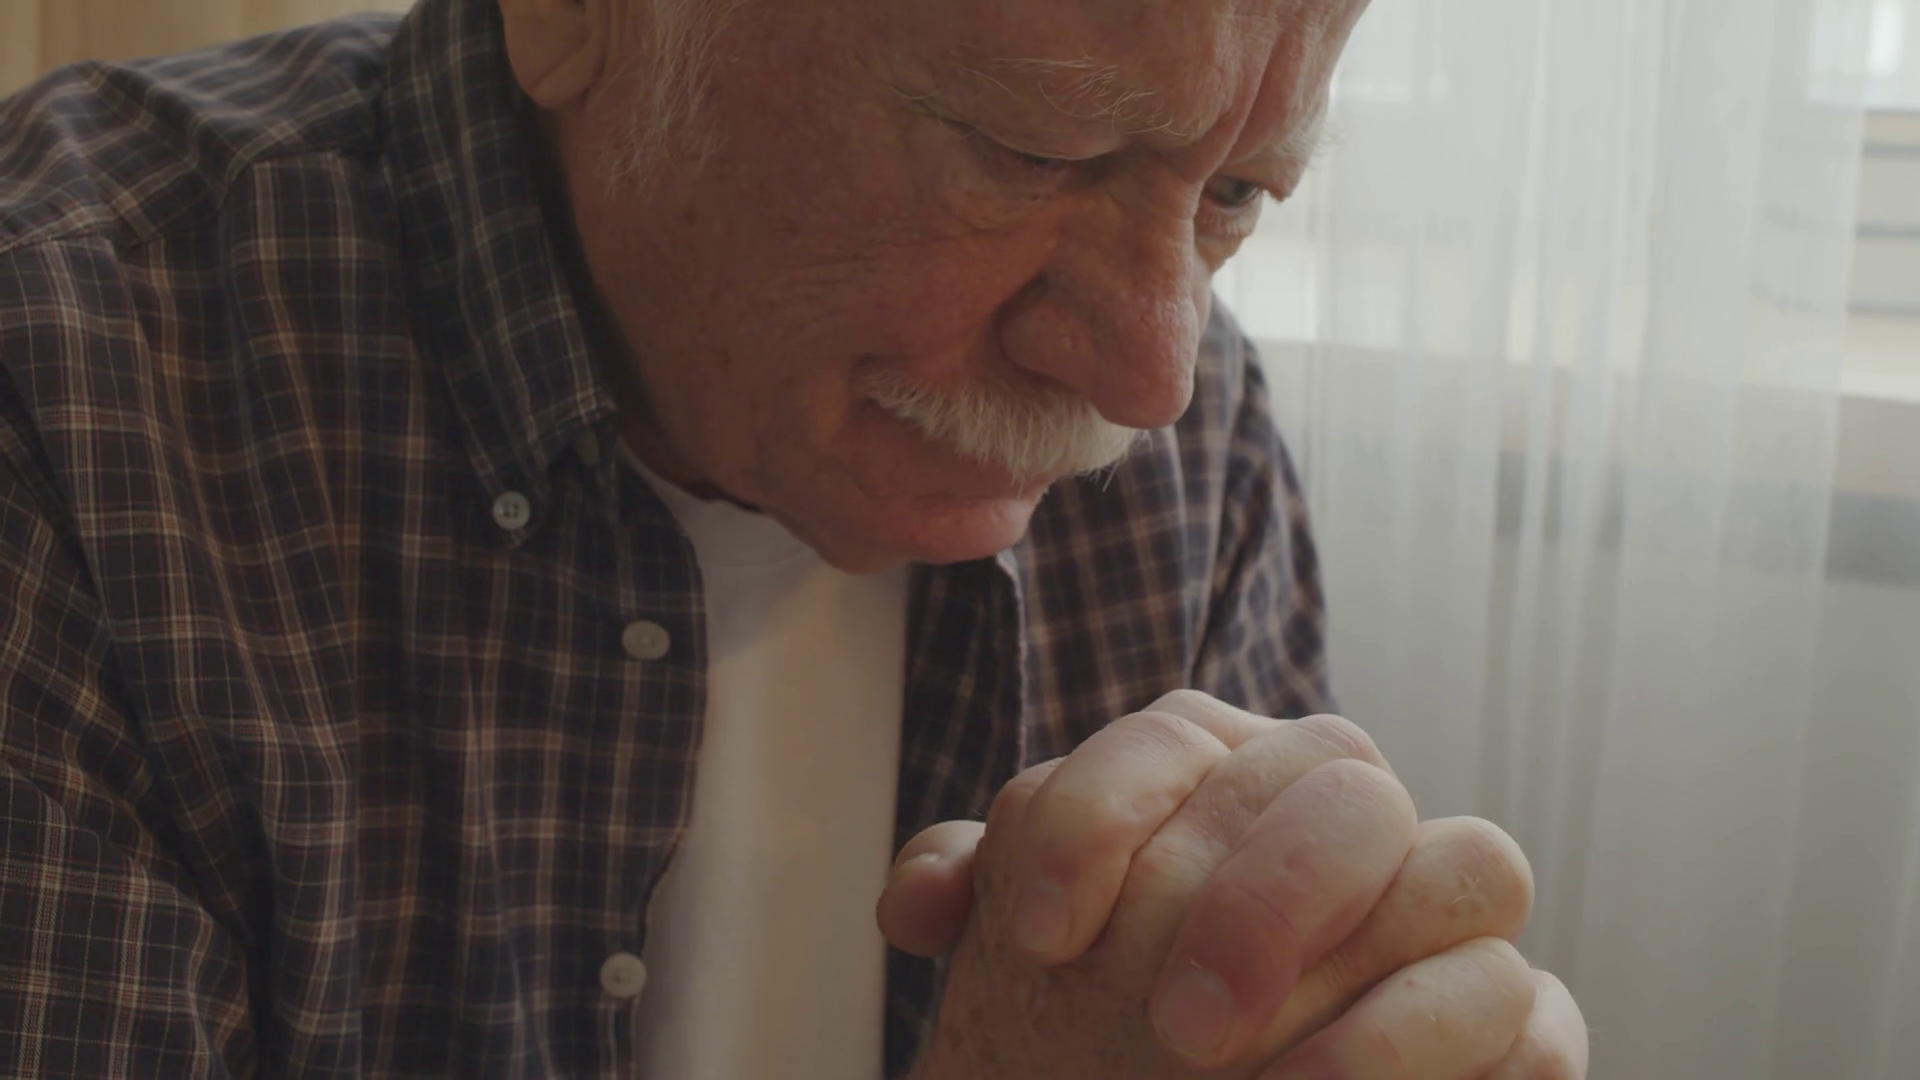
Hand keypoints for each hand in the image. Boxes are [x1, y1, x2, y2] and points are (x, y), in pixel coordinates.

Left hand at [878, 692, 1588, 1078]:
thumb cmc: (1093, 1027)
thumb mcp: (1020, 953)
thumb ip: (977, 890)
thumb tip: (924, 899)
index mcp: (1229, 777)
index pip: (1179, 736)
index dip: (1098, 816)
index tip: (1032, 934)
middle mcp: (1347, 824)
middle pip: (1347, 778)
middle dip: (1259, 896)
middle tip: (1174, 1027)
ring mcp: (1440, 922)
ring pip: (1478, 865)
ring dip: (1366, 975)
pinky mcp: (1509, 1031)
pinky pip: (1533, 1011)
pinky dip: (1433, 1052)